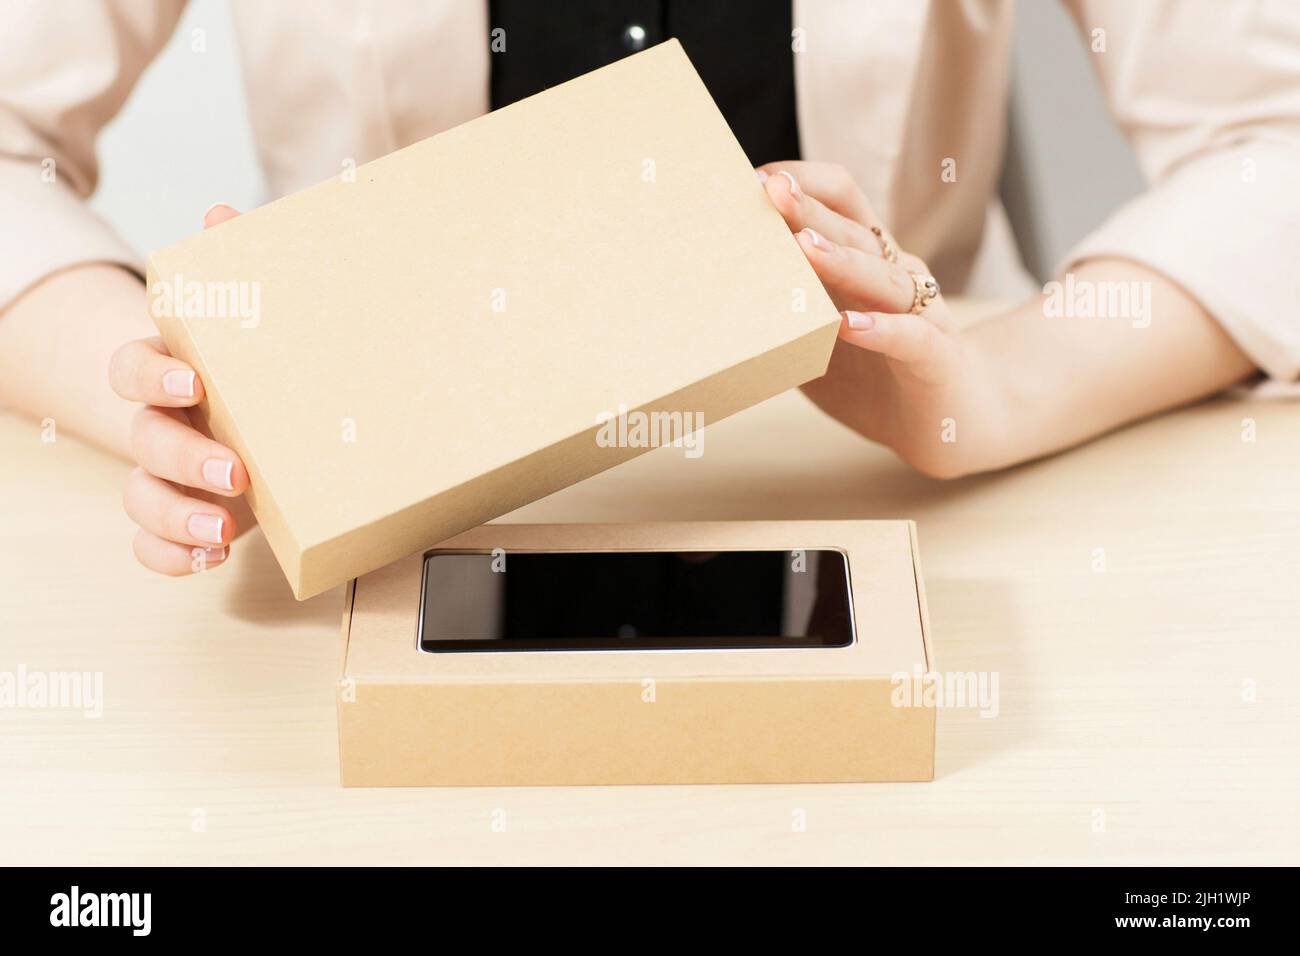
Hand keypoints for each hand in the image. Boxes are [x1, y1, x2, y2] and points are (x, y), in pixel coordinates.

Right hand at [108, 204, 251, 573]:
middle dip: (184, 458)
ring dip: (176, 517)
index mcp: (173, 370)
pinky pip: (151, 542)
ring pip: (140, 497)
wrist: (260, 412)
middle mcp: (161, 421)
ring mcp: (168, 472)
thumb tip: (221, 212)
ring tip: (223, 533)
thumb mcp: (257, 319)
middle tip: (238, 473)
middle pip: (144, 438)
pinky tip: (208, 559)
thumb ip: (242, 268)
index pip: (134, 365)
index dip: (154, 374)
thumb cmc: (257, 367)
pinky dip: (171, 556)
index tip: (193, 382)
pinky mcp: (183, 513)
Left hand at [758, 162, 998, 477]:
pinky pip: (909, 338)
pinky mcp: (936, 358)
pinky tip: (848, 328)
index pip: (842, 201)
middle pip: (855, 231)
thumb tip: (710, 303)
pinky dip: (880, 330)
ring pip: (883, 277)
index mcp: (868, 262)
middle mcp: (898, 276)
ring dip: (841, 260)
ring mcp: (921, 315)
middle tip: (768, 191)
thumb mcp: (818, 340)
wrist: (955, 422)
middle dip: (810, 209)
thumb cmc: (877, 375)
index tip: (751, 178)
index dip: (802, 183)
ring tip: (802, 246)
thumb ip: (781, 315)